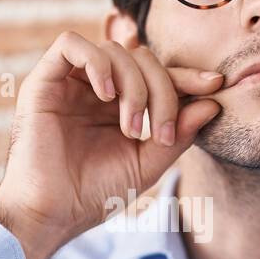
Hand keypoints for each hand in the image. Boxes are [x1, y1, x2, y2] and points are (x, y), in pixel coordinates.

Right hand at [0, 31, 223, 258]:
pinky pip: (70, 44)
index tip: (215, 86)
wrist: (52, 214)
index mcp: (120, 105)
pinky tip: (107, 95)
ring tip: (131, 128)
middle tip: (160, 132)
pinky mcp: (44, 81)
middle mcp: (96, 89)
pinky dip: (97, 63)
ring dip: (133, 86)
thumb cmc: (94, 195)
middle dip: (162, 90)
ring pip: (114, 51)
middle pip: (141, 59)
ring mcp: (70, 83)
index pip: (158, 75)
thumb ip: (178, 135)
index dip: (187, 76)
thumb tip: (213, 103)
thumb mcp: (147, 164)